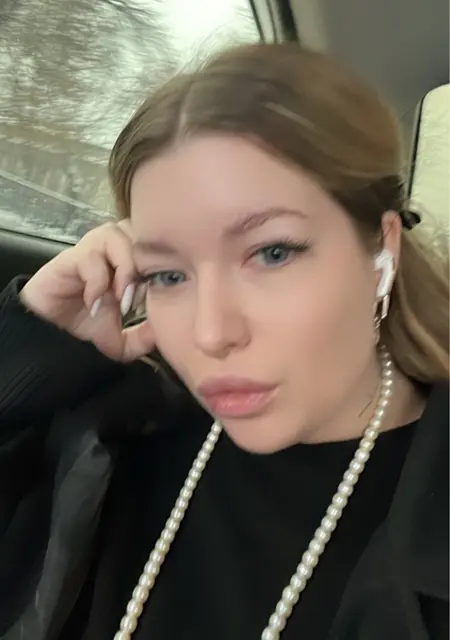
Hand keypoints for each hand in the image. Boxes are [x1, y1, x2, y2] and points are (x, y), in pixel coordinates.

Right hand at [21, 221, 154, 360]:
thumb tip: (163, 332)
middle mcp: (110, 252)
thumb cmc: (82, 328)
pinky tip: (94, 304)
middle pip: (138, 231)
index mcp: (127, 263)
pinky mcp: (67, 260)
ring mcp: (89, 253)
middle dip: (145, 264)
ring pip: (116, 234)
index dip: (160, 269)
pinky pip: (88, 256)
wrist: (45, 334)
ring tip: (119, 300)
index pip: (154, 245)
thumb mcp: (120, 342)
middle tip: (138, 299)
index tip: (156, 301)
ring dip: (124, 267)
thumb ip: (143, 339)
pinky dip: (98, 281)